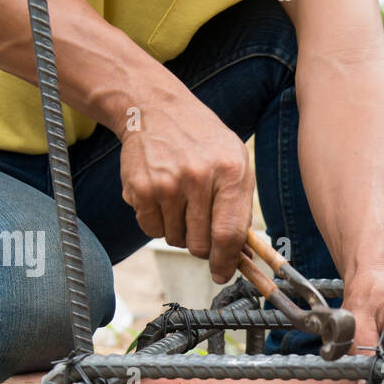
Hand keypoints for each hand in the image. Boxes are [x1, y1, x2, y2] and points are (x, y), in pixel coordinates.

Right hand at [118, 90, 253, 282]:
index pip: (229, 234)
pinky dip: (158, 222)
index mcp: (230, 172)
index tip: (222, 274)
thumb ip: (241, 210)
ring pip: (176, 240)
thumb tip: (244, 258)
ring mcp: (166, 184)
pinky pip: (152, 229)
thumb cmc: (203, 142)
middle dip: (203, 245)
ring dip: (180, 230)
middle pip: (201, 244)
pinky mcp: (140, 189)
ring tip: (181, 199)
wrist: (156, 110)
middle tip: (201, 224)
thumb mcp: (235, 164)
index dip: (226, 262)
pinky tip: (162, 195)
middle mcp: (198, 177)